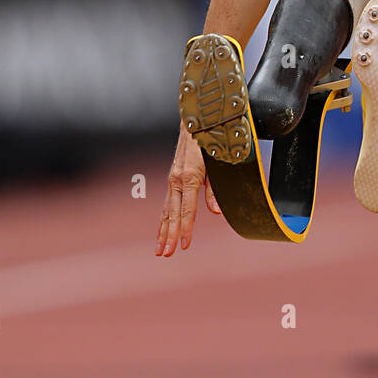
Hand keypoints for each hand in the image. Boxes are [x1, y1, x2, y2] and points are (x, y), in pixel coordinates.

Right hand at [156, 123, 221, 255]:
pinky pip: (166, 203)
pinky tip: (160, 231)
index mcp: (189, 178)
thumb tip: (216, 212)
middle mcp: (177, 181)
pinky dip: (162, 219)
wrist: (195, 123)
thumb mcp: (217, 163)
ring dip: (162, 232)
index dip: (186, 229)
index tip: (184, 245)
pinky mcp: (172, 180)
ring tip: (160, 250)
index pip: (187, 210)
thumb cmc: (210, 142)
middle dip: (169, 236)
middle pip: (173, 214)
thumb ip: (215, 189)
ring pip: (166, 211)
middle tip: (167, 254)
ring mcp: (172, 180)